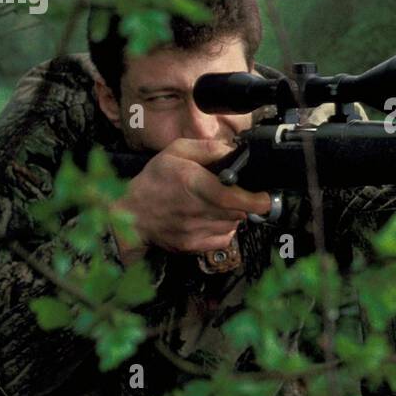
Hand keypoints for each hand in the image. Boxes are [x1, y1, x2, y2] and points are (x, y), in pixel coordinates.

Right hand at [113, 138, 270, 261]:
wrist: (131, 216)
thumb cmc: (155, 180)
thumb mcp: (176, 151)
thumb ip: (207, 148)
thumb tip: (234, 150)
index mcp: (192, 182)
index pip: (234, 197)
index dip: (256, 199)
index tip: (264, 195)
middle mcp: (196, 209)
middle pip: (239, 211)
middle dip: (244, 203)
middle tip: (235, 193)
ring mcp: (195, 231)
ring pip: (233, 225)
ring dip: (233, 215)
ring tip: (217, 204)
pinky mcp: (193, 247)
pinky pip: (224, 239)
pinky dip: (225, 229)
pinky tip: (211, 219)